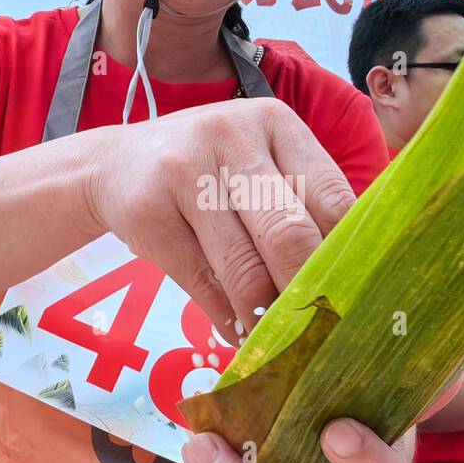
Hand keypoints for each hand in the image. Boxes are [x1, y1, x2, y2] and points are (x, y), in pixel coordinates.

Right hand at [85, 98, 355, 346]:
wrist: (113, 164)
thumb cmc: (209, 170)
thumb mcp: (259, 163)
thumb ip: (302, 204)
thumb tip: (348, 281)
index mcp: (276, 124)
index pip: (332, 199)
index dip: (344, 256)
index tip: (350, 296)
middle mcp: (232, 139)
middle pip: (290, 235)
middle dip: (305, 293)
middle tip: (316, 329)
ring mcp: (185, 172)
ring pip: (244, 269)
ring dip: (264, 316)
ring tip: (276, 339)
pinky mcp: (150, 212)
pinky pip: (202, 284)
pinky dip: (227, 320)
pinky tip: (238, 331)